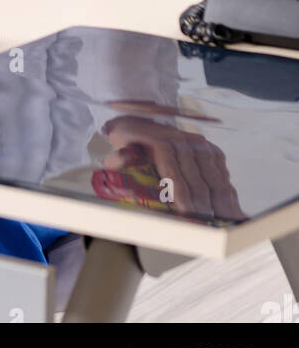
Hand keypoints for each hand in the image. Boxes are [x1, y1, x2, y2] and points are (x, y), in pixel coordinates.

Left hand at [100, 114, 245, 221]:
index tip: (188, 215)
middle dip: (205, 205)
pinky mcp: (209, 148)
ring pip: (215, 176)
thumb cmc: (129, 144)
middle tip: (210, 226)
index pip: (175, 173)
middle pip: (199, 179)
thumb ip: (117, 160)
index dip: (183, 196)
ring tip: (228, 221)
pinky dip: (227, 189)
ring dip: (222, 201)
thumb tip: (124, 158)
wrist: (141, 122)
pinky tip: (231, 207)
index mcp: (160, 142)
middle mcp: (183, 140)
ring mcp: (198, 143)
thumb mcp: (117, 152)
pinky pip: (222, 171)